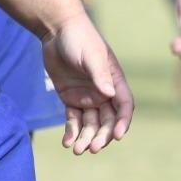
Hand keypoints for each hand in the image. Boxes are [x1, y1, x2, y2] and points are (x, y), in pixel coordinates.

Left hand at [44, 14, 134, 154]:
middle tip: (93, 148)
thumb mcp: (91, 55)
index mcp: (114, 80)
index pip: (123, 106)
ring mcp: (87, 96)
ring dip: (86, 137)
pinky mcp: (70, 98)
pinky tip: (67, 142)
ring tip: (77, 150)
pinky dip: (71, 132)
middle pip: (107, 120)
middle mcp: (103, 91)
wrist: (56, 30)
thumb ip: (100, 74)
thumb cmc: (79, 38)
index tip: (118, 135)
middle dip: (102, 135)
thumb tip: (109, 95)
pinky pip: (73, 119)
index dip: (122, 121)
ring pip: (90, 123)